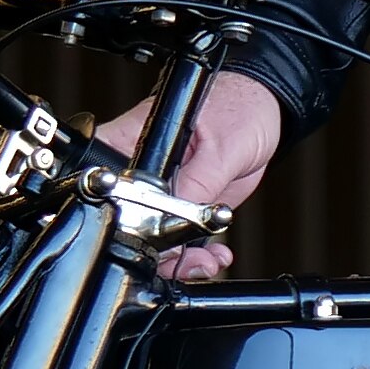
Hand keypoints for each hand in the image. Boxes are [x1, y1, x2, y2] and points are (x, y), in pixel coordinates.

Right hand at [95, 69, 283, 280]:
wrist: (263, 112)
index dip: (120, 217)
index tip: (152, 235)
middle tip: (184, 258)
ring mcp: (155, 189)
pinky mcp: (176, 206)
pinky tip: (213, 256)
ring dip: (176, 259)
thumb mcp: (221, 148)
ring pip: (147, 237)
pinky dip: (192, 256)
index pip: (106, 183)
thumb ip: (196, 184)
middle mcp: (136, 167)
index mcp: (129, 140)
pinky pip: (173, 239)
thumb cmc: (238, 108)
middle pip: (122, 220)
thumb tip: (171, 217)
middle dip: (154, 249)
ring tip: (207, 261)